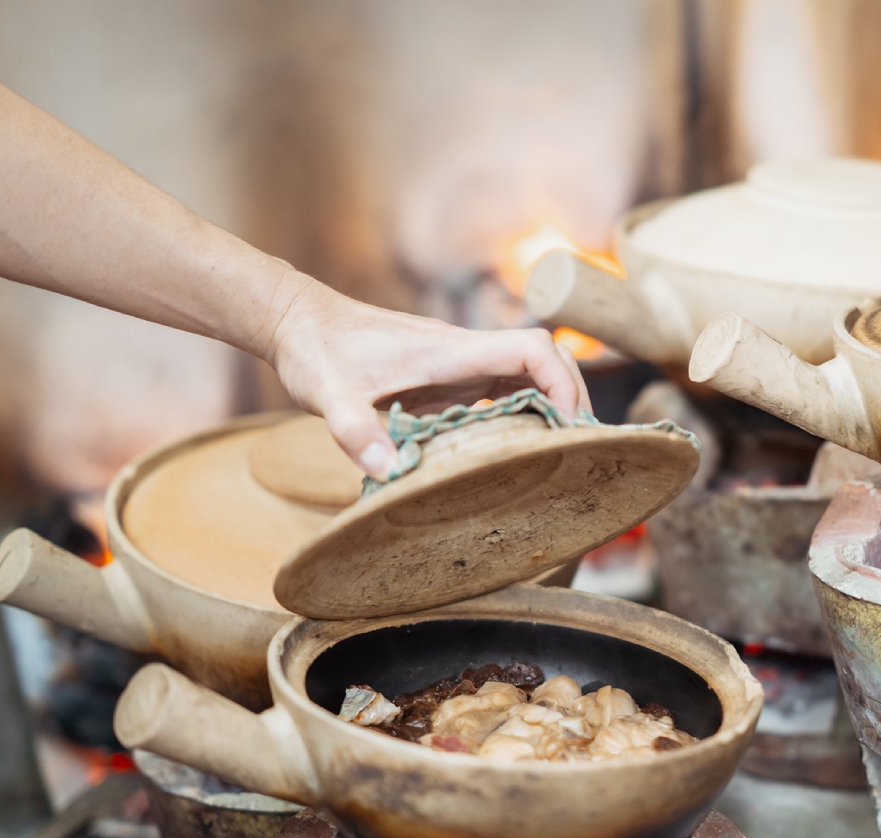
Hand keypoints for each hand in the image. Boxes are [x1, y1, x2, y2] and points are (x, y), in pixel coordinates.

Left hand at [267, 280, 591, 479]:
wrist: (299, 321)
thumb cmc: (316, 351)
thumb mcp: (326, 395)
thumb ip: (355, 431)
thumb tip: (389, 474)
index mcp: (448, 352)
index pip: (531, 349)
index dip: (563, 382)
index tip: (569, 426)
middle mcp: (464, 354)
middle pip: (546, 359)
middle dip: (573, 397)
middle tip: (581, 448)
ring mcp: (460, 366)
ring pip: (531, 375)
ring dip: (555, 406)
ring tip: (564, 454)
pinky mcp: (451, 379)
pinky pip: (505, 391)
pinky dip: (526, 414)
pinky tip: (521, 450)